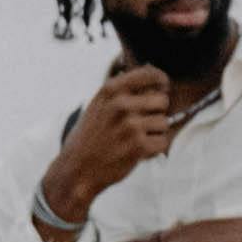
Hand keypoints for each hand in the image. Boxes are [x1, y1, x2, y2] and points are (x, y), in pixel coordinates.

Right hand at [38, 58, 177, 230]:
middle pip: (163, 101)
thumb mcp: (99, 104)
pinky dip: (154, 149)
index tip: (162, 88)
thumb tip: (153, 73)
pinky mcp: (138, 146)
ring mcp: (130, 125)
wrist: (77, 168)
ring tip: (135, 140)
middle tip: (141, 124)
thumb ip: (123, 89)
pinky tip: (137, 152)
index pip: (150, 74)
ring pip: (164, 123)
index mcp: (111, 89)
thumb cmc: (91, 136)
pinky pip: (163, 142)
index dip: (161, 82)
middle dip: (156, 113)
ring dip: (154, 133)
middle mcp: (121, 104)